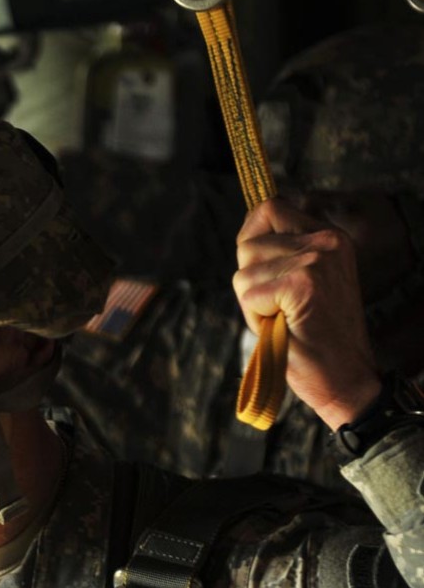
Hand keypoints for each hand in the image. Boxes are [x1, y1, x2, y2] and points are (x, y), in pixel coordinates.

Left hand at [233, 198, 381, 429]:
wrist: (343, 378)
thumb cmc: (312, 338)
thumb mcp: (298, 286)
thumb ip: (278, 257)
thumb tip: (245, 237)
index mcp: (328, 237)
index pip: (268, 209)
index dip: (250, 239)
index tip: (258, 271)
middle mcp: (326, 240)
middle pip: (248, 244)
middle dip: (249, 282)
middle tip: (278, 310)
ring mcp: (316, 259)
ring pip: (243, 272)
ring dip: (252, 304)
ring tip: (283, 320)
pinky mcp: (303, 283)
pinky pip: (249, 294)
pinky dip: (256, 318)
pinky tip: (284, 327)